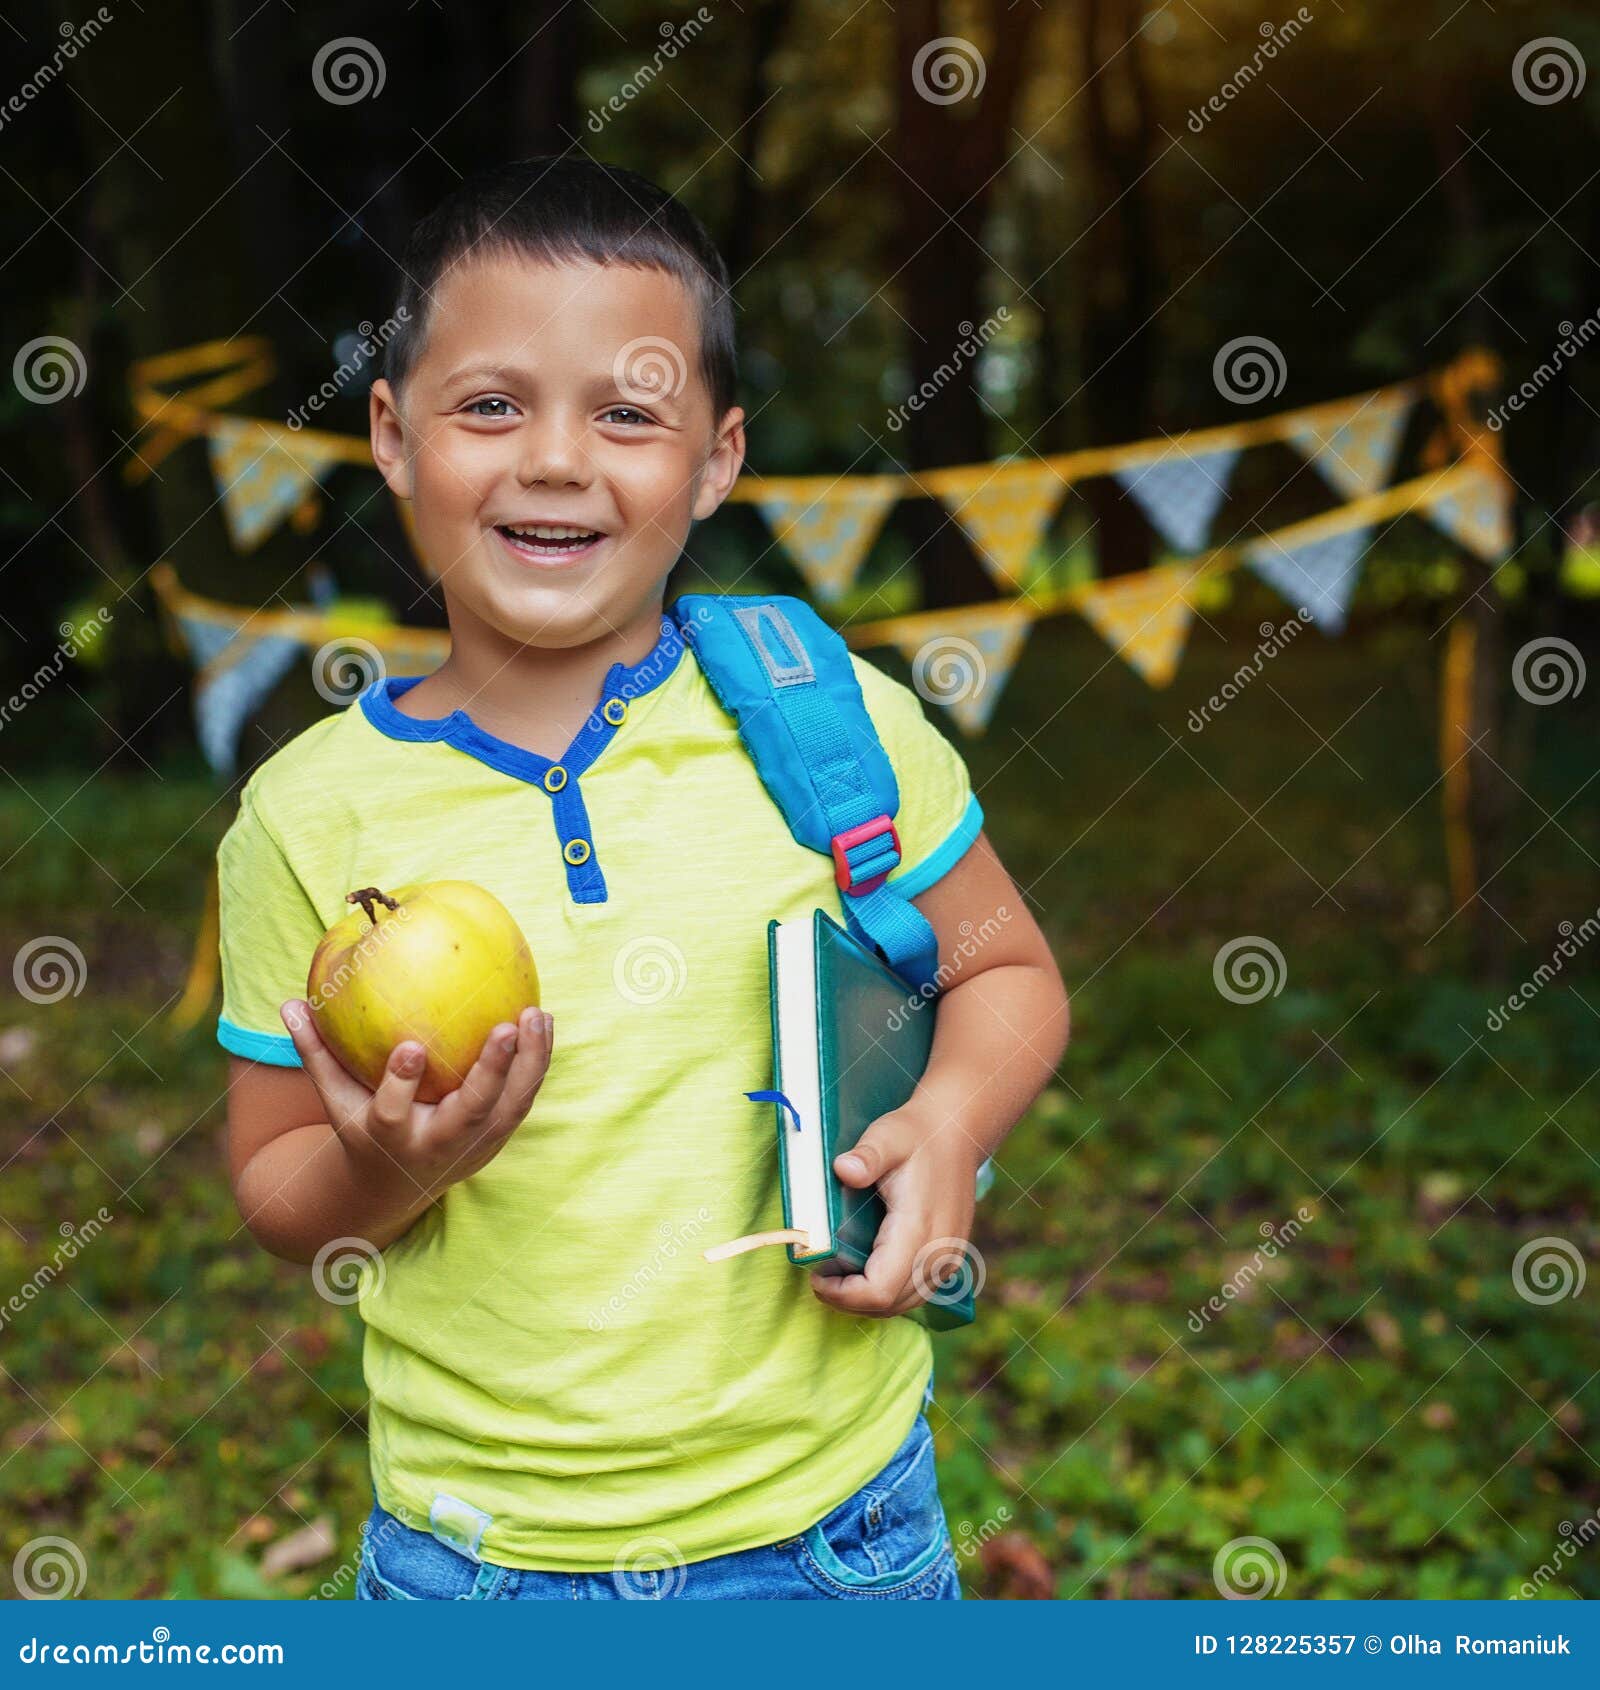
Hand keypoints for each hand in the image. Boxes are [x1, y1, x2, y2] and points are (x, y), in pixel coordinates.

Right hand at [278, 998, 552, 1199]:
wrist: (395, 1189)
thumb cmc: (361, 1128)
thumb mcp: (335, 1100)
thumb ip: (316, 1053)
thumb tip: (289, 1003)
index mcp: (389, 1138)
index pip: (392, 1112)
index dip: (400, 1083)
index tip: (410, 1047)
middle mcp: (435, 1145)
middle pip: (468, 1114)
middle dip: (490, 1075)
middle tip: (504, 1028)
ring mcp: (473, 1146)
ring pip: (508, 1107)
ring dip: (528, 1063)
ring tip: (536, 1015)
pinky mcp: (497, 1139)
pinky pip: (523, 1099)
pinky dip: (536, 1064)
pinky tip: (543, 1021)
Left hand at [809, 1101, 981, 1318]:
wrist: (956, 1133)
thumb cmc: (916, 1136)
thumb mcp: (887, 1136)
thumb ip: (867, 1155)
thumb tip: (843, 1169)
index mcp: (919, 1229)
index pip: (880, 1290)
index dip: (844, 1295)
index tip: (816, 1276)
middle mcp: (938, 1253)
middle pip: (889, 1304)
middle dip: (849, 1299)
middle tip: (821, 1276)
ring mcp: (947, 1259)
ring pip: (903, 1304)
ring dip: (867, 1299)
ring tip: (839, 1276)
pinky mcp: (948, 1259)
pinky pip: (915, 1293)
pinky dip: (888, 1293)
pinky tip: (866, 1272)